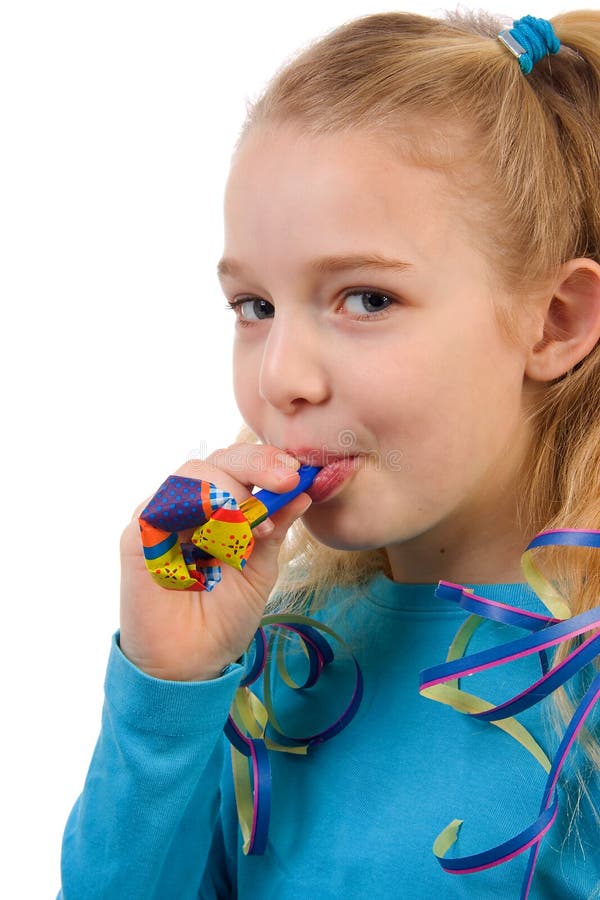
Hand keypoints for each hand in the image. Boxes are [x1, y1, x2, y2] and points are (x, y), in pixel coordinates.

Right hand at [118, 444, 310, 680]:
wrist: (192, 663)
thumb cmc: (224, 615)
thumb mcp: (260, 567)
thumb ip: (274, 527)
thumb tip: (303, 491)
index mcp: (216, 508)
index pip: (238, 466)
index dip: (267, 462)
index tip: (296, 474)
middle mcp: (186, 506)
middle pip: (217, 460)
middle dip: (255, 466)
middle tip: (284, 482)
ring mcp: (160, 516)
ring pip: (192, 474)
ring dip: (230, 493)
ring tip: (251, 529)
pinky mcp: (138, 535)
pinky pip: (165, 505)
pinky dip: (199, 513)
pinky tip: (221, 539)